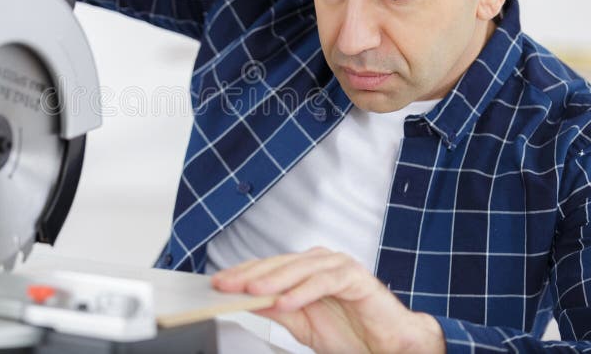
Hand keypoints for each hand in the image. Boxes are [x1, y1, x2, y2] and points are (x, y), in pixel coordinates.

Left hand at [211, 247, 444, 353]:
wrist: (389, 345)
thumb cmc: (351, 331)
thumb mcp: (301, 323)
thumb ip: (276, 308)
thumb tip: (247, 299)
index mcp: (305, 268)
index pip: (268, 266)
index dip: (242, 273)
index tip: (218, 283)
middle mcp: (320, 261)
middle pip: (279, 264)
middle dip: (250, 275)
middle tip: (227, 285)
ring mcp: (338, 265)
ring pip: (299, 268)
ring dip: (273, 280)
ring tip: (252, 292)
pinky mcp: (355, 276)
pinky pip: (324, 282)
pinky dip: (302, 292)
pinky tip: (285, 301)